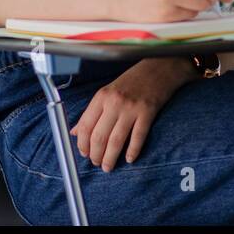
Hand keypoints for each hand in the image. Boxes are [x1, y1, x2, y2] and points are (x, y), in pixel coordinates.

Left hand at [71, 58, 192, 170]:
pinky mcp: (147, 112)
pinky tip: (129, 159)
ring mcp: (131, 108)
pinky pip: (138, 137)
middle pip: (99, 136)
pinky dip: (132, 151)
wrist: (158, 67)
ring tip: (108, 166)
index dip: (82, 144)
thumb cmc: (132, 81)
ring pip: (116, 140)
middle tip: (97, 164)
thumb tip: (75, 132)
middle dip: (96, 155)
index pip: (85, 125)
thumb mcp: (108, 92)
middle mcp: (114, 102)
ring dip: (110, 158)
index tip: (84, 153)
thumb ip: (92, 113)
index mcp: (101, 97)